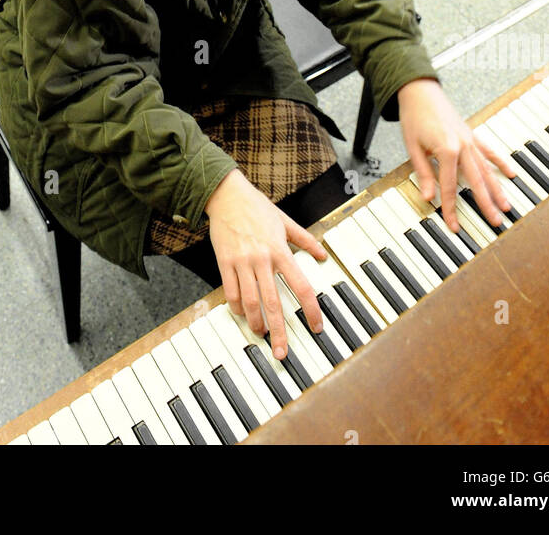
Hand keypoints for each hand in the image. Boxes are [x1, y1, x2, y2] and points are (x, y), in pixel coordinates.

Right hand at [205, 169, 327, 360]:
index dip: (311, 310)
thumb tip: (323, 255)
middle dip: (279, 331)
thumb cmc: (256, 207)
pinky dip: (237, 307)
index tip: (316, 327)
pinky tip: (242, 314)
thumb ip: (305, 240)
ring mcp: (242, 262)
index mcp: (281, 250)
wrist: (226, 194)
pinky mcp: (225, 262)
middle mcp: (262, 259)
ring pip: (250, 302)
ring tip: (261, 334)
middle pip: (273, 303)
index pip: (301, 286)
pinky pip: (231, 292)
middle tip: (282, 352)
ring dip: (256, 323)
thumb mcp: (285, 221)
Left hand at [397, 79, 513, 232]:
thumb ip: (423, 174)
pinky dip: (501, 162)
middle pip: (476, 181)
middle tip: (496, 222)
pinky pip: (489, 151)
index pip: (449, 187)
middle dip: (486, 204)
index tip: (455, 226)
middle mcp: (463, 146)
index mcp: (447, 150)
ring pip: (487, 169)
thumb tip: (428, 198)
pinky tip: (511, 173)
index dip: (450, 209)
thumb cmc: (414, 117)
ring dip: (497, 189)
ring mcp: (470, 140)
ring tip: (507, 205)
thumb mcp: (413, 148)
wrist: (419, 91)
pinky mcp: (472, 135)